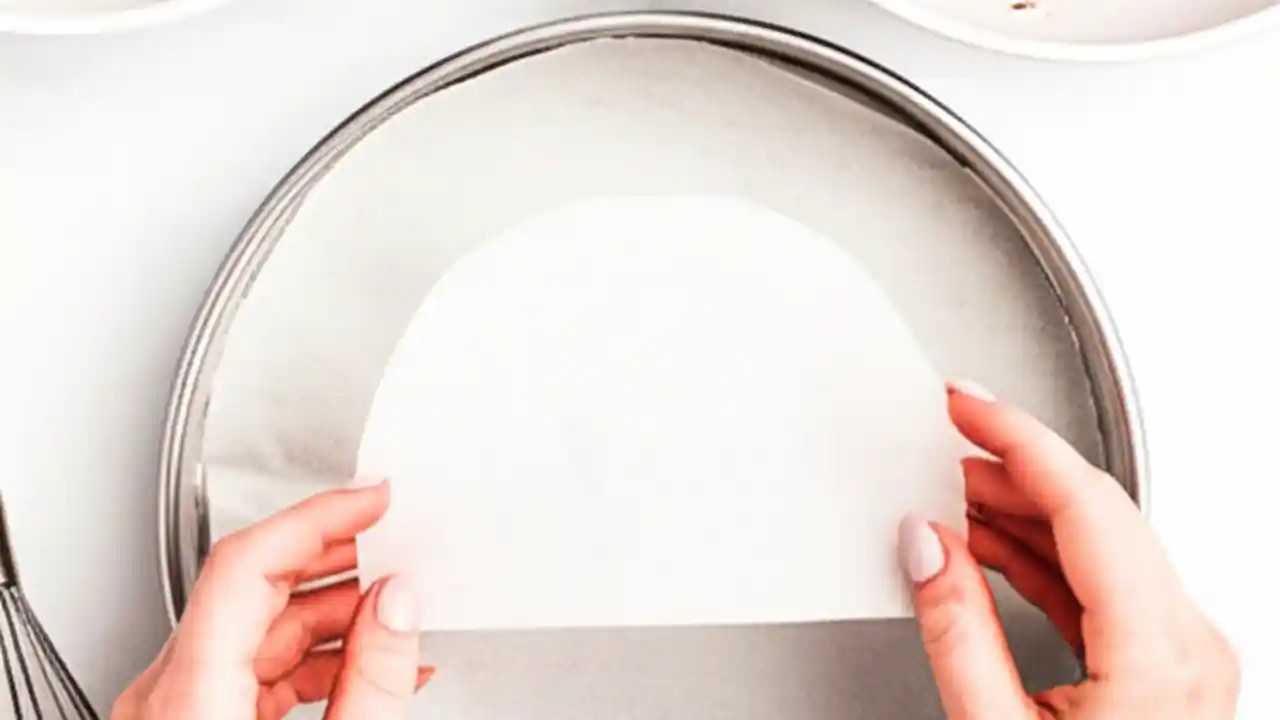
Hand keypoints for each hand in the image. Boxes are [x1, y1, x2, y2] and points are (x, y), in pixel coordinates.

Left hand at [113, 482, 430, 719]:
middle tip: (399, 542)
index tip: (372, 497)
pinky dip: (313, 656)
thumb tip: (397, 606)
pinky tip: (366, 662)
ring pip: (257, 626)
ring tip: (397, 611)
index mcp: (187, 698)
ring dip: (333, 610)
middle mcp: (164, 698)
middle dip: (338, 557)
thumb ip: (371, 682)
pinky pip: (251, 668)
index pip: (245, 562)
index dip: (317, 515)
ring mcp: (171, 712)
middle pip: (252, 587)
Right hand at [898, 381, 1238, 718]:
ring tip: (957, 495)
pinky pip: (1102, 587)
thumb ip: (957, 632)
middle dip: (1014, 468)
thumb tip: (927, 545)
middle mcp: (1188, 647)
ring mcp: (1184, 657)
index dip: (1017, 438)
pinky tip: (990, 547)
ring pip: (1101, 544)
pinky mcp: (1166, 669)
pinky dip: (1043, 558)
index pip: (1086, 502)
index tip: (967, 404)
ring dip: (1024, 511)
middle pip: (1097, 513)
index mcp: (1160, 653)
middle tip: (950, 441)